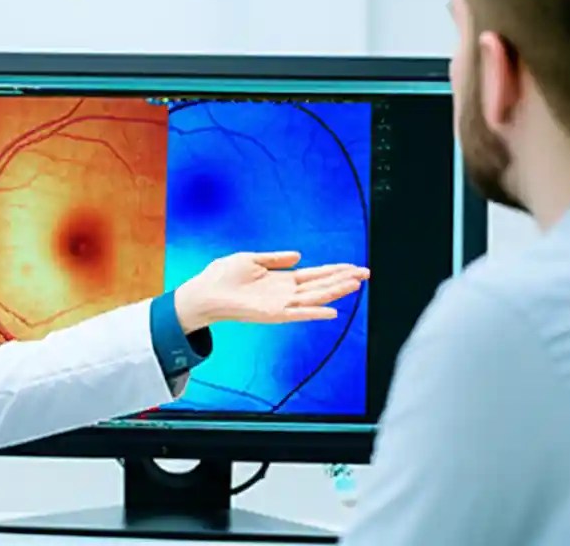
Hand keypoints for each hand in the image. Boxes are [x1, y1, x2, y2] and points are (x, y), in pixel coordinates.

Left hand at [173, 251, 369, 333]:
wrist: (203, 292)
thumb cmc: (222, 276)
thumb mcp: (251, 260)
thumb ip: (275, 259)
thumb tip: (299, 255)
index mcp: (281, 280)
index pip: (314, 275)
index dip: (334, 270)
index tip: (354, 267)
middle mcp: (284, 293)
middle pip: (320, 285)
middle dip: (343, 279)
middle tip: (366, 273)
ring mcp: (280, 304)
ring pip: (314, 297)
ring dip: (335, 291)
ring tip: (356, 284)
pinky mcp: (271, 314)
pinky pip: (298, 313)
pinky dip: (314, 312)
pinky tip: (332, 311)